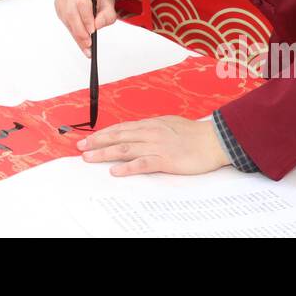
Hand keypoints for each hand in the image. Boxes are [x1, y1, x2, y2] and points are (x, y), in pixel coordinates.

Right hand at [53, 0, 116, 55]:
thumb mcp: (110, 4)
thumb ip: (107, 16)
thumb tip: (97, 26)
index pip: (82, 2)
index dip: (86, 18)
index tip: (92, 31)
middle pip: (71, 12)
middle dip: (80, 31)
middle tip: (88, 44)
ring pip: (66, 18)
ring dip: (75, 34)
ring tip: (85, 46)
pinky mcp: (58, 4)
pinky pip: (64, 20)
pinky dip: (72, 31)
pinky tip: (79, 39)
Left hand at [77, 116, 231, 175]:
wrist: (214, 140)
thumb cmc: (194, 133)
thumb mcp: (170, 124)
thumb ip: (153, 128)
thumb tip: (138, 131)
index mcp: (151, 124)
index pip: (121, 128)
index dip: (103, 133)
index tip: (88, 138)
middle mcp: (150, 132)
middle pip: (118, 136)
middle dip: (97, 142)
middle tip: (80, 147)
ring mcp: (157, 146)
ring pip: (125, 148)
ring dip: (105, 153)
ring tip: (89, 158)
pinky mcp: (165, 160)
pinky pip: (142, 163)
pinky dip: (127, 167)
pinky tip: (115, 171)